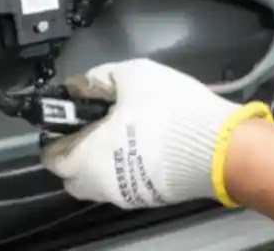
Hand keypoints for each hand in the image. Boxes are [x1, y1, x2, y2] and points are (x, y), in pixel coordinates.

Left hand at [40, 59, 246, 209]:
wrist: (222, 147)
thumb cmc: (168, 111)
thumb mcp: (131, 75)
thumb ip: (98, 78)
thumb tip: (80, 84)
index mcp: (87, 159)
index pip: (51, 156)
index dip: (55, 133)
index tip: (69, 115)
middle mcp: (102, 185)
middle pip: (73, 175)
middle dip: (76, 150)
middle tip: (94, 122)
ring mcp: (128, 196)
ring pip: (100, 181)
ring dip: (102, 159)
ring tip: (123, 129)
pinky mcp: (152, 198)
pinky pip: (124, 184)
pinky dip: (124, 166)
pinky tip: (144, 143)